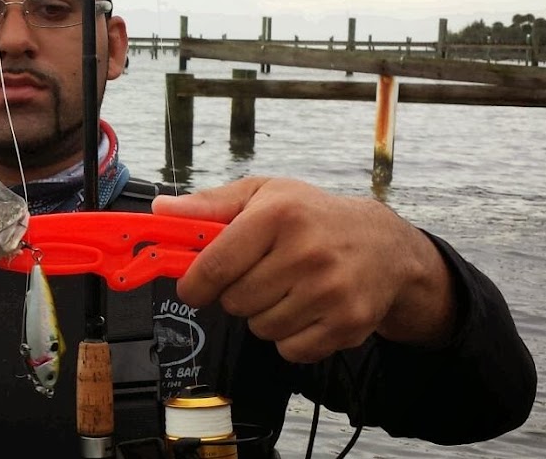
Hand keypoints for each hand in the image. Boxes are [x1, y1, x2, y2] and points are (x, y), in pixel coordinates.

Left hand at [153, 177, 454, 362]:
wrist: (385, 247)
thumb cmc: (313, 217)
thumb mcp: (263, 195)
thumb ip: (208, 205)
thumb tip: (161, 210)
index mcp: (279, 215)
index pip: (215, 266)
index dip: (194, 284)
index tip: (194, 286)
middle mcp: (308, 252)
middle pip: (235, 302)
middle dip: (236, 294)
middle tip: (258, 275)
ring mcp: (330, 291)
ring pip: (260, 327)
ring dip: (264, 315)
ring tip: (286, 288)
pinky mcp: (347, 324)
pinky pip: (290, 349)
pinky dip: (290, 337)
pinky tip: (305, 309)